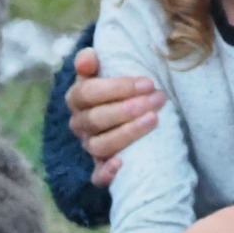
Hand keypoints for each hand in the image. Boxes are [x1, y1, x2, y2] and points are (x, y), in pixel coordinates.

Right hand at [64, 47, 163, 185]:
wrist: (124, 110)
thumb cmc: (116, 88)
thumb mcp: (104, 70)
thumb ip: (91, 62)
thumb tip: (88, 56)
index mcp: (77, 98)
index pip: (87, 93)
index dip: (117, 88)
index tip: (148, 83)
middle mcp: (79, 124)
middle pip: (95, 119)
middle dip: (128, 109)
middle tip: (157, 99)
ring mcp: (89, 146)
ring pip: (99, 145)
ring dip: (127, 134)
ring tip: (154, 120)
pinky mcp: (99, 166)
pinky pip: (96, 175)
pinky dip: (106, 173)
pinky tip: (121, 165)